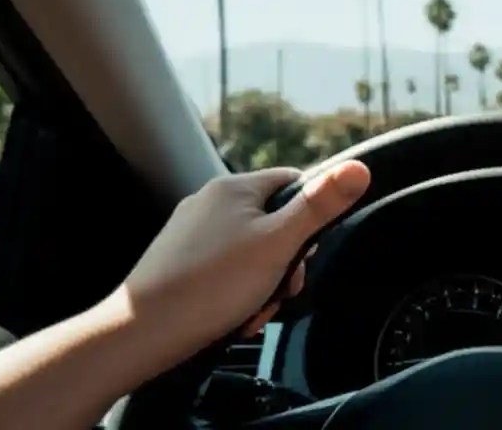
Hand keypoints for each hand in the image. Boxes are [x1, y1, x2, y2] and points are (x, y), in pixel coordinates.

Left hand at [117, 161, 370, 362]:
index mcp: (234, 188)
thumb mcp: (279, 244)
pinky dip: (237, 293)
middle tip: (279, 290)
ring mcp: (191, 233)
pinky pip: (225, 270)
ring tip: (252, 310)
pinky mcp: (178, 262)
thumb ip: (320, 206)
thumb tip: (360, 168)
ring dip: (263, 283)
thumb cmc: (212, 285)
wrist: (141, 333)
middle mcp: (210, 202)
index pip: (294, 184)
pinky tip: (232, 315)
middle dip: (286, 261)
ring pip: (252, 251)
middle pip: (274, 222)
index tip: (306, 255)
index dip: (311, 219)